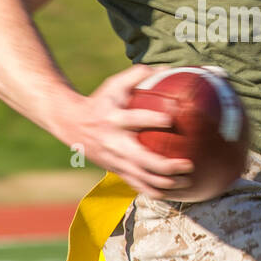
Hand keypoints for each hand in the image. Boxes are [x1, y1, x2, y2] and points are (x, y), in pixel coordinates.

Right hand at [65, 64, 193, 198]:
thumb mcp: (114, 84)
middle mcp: (115, 142)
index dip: (153, 119)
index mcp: (115, 118)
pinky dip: (155, 190)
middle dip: (166, 165)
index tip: (171, 119)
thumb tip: (166, 69)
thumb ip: (138, 75)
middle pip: (142, 159)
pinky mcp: (116, 170)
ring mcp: (115, 159)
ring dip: (166, 182)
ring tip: (188, 180)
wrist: (72, 124)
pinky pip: (137, 185)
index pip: (135, 119)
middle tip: (189, 164)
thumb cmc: (101, 101)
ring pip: (142, 177)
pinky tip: (174, 191)